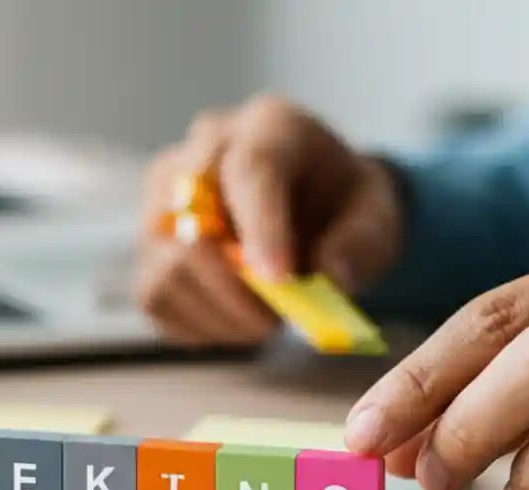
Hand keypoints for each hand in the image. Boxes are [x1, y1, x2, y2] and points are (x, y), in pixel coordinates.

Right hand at [136, 95, 402, 346]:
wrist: (311, 204)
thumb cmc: (341, 202)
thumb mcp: (377, 212)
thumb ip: (362, 240)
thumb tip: (331, 276)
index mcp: (268, 126)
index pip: (250, 168)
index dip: (262, 227)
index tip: (281, 280)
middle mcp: (202, 151)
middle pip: (193, 221)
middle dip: (236, 287)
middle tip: (278, 321)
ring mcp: (165, 197)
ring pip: (166, 268)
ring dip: (219, 314)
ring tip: (263, 323)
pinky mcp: (150, 243)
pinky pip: (155, 297)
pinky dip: (197, 325)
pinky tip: (235, 321)